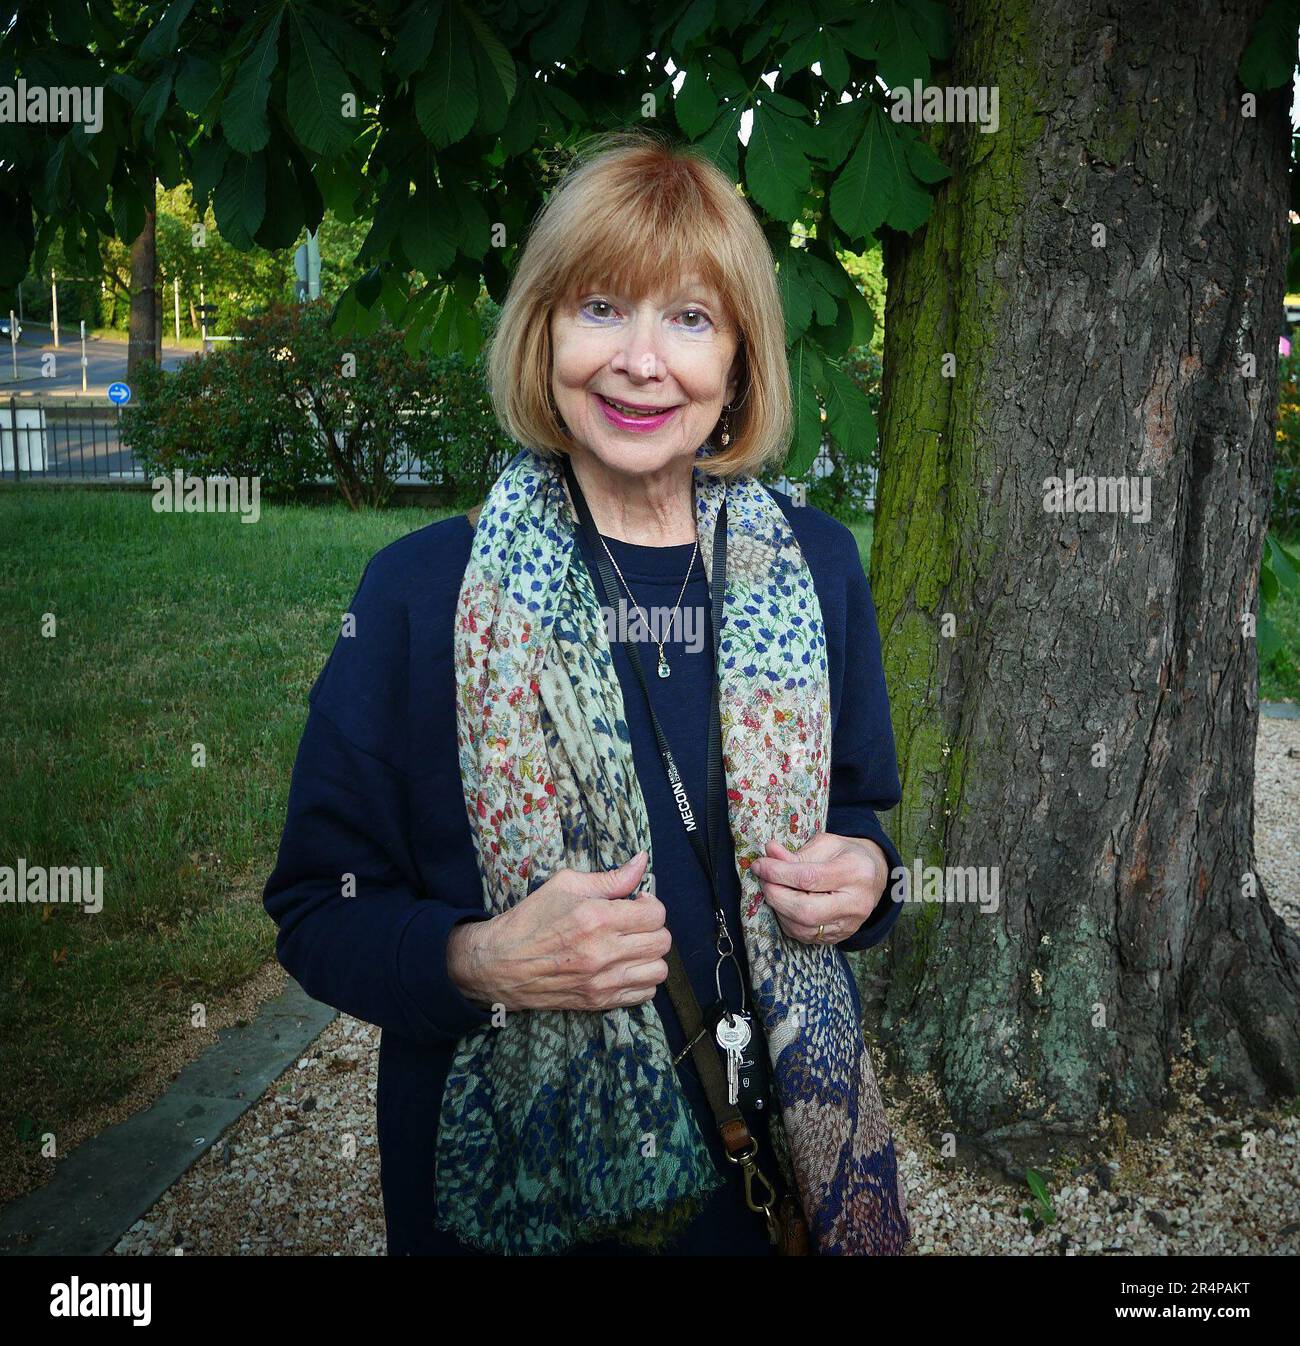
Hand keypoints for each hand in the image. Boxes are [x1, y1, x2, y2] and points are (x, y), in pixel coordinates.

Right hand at [446, 850, 670, 1011]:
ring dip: (650, 955)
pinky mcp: (599, 1002)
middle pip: (662, 941)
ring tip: (632, 946)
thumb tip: (642, 861)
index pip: (655, 914)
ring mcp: (603, 981)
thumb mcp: (565, 885)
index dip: (649, 904)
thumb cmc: (531, 919)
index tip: (635, 902)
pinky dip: (642, 980)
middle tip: (634, 923)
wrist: (499, 963)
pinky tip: (625, 966)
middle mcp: (604, 952)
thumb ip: (610, 878)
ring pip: (658, 970)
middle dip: (652, 927)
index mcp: (598, 918)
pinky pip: (644, 994)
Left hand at [749, 832, 888, 944]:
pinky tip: (785, 905)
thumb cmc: (847, 856)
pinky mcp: (841, 936)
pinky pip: (806, 936)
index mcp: (856, 872)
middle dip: (776, 896)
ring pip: (804, 928)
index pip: (809, 878)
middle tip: (763, 880)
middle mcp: (856, 903)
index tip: (760, 865)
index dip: (778, 873)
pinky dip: (788, 921)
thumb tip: (769, 853)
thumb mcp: (826, 845)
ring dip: (779, 910)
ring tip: (774, 891)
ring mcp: (850, 924)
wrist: (874, 876)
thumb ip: (797, 853)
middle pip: (806, 910)